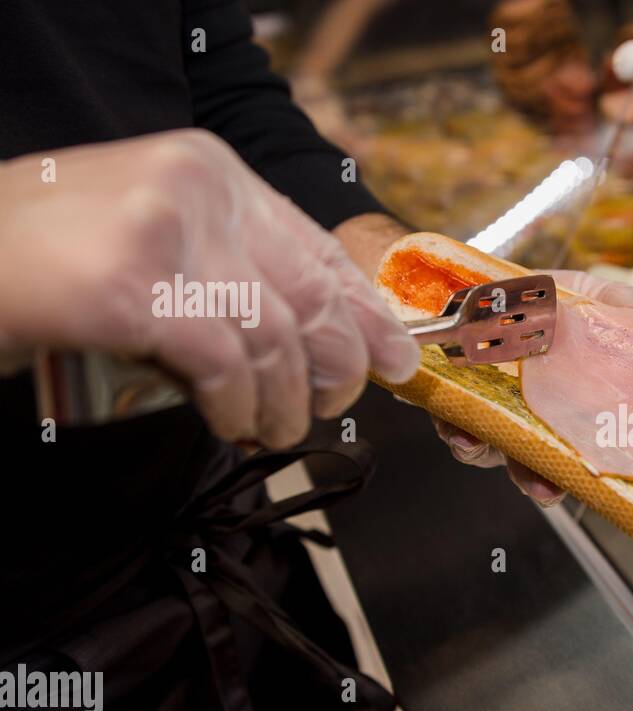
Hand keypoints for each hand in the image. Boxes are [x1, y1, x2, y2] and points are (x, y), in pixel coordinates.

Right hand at [0, 129, 419, 447]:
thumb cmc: (48, 262)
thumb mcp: (156, 241)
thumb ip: (232, 268)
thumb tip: (326, 334)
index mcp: (210, 169)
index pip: (318, 249)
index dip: (365, 314)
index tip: (394, 358)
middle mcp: (197, 186)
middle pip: (311, 297)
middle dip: (336, 368)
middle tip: (327, 407)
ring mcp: (164, 231)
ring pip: (276, 341)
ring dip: (283, 404)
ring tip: (270, 428)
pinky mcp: (131, 286)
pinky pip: (225, 366)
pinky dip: (236, 406)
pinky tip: (229, 421)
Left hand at [428, 268, 632, 506]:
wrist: (491, 282)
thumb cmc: (551, 302)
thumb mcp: (592, 298)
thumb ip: (618, 307)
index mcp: (565, 408)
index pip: (572, 454)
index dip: (574, 474)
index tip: (580, 484)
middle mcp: (527, 419)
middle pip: (530, 464)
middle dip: (534, 480)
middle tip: (544, 488)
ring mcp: (488, 409)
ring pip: (483, 447)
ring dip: (478, 450)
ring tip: (475, 443)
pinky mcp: (450, 393)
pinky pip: (446, 417)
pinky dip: (448, 422)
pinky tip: (452, 420)